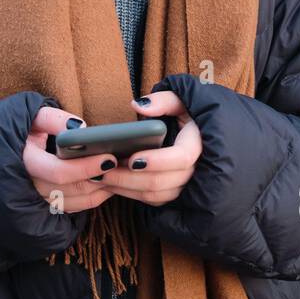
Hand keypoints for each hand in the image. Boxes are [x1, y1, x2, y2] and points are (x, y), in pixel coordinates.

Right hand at [22, 107, 116, 214]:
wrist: (0, 151)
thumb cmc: (20, 130)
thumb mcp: (31, 116)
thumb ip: (53, 119)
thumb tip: (79, 128)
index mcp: (25, 162)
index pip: (59, 172)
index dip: (86, 167)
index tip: (109, 158)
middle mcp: (29, 186)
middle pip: (71, 189)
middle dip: (99, 179)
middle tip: (122, 167)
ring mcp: (37, 199)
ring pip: (74, 202)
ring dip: (99, 190)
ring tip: (119, 173)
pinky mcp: (45, 205)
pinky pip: (72, 208)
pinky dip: (92, 198)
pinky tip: (106, 183)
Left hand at [99, 91, 201, 205]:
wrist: (195, 129)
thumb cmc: (185, 112)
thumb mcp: (179, 99)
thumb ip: (163, 100)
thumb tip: (139, 106)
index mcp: (197, 143)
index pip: (182, 158)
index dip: (158, 161)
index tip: (132, 159)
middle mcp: (196, 168)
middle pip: (163, 182)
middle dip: (131, 178)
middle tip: (104, 171)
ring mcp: (185, 183)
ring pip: (156, 194)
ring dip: (127, 188)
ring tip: (102, 177)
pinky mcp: (173, 191)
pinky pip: (152, 199)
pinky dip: (131, 194)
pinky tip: (112, 183)